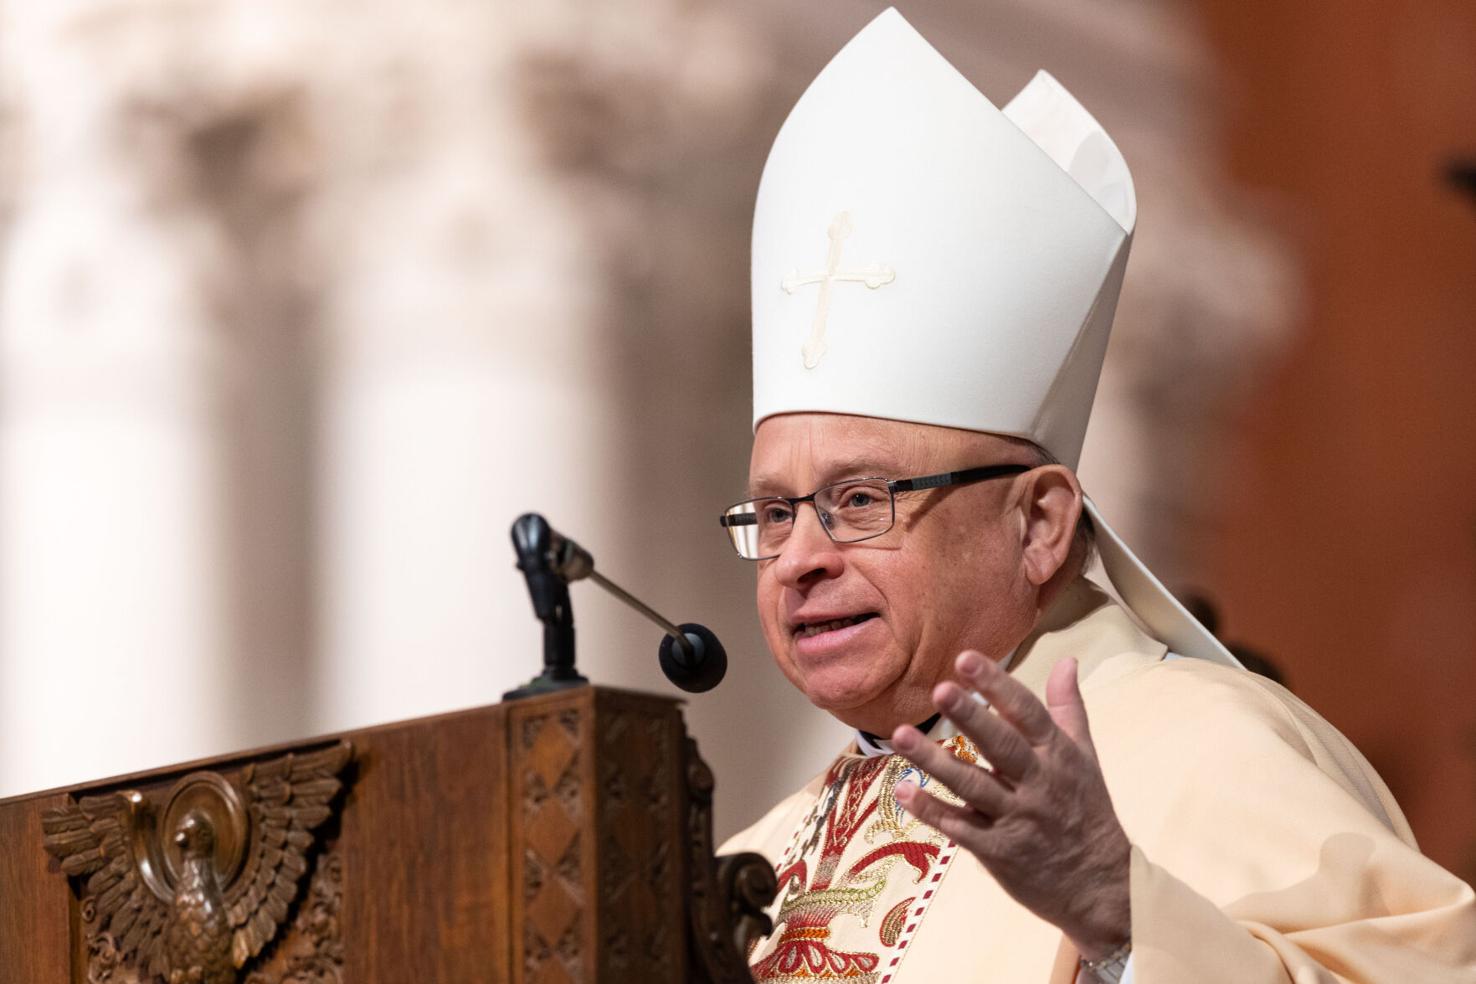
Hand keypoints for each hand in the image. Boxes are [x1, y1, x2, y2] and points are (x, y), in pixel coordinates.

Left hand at [892, 651, 1129, 960]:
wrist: (1099, 885)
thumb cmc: (1086, 810)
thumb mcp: (1084, 756)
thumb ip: (1068, 707)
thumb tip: (1067, 660)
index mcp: (1057, 756)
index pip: (1027, 713)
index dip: (997, 685)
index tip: (966, 659)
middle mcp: (1037, 784)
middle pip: (1001, 746)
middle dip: (971, 718)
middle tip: (940, 689)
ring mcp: (1016, 818)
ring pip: (973, 786)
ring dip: (935, 761)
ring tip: (900, 736)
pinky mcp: (997, 851)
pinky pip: (960, 827)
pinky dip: (932, 809)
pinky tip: (904, 789)